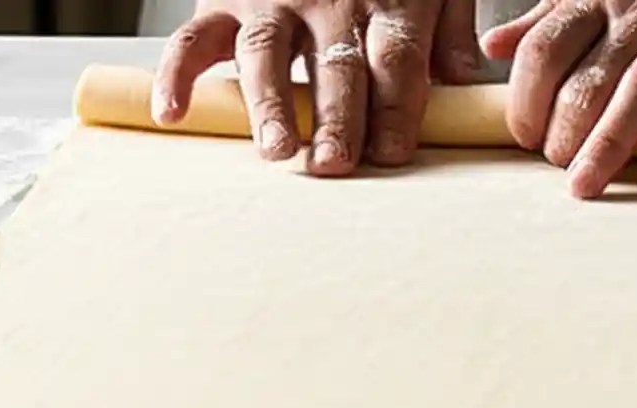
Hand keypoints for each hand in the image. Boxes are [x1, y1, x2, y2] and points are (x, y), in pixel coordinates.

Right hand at [153, 0, 479, 175]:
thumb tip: (463, 80)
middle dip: (338, 114)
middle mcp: (329, 0)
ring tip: (277, 149)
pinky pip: (193, 39)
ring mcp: (272, 2)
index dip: (396, 105)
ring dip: (272, 102)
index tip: (392, 152)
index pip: (395, 57)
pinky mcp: (223, 3)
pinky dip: (176, 75)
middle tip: (337, 161)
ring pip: (267, 52)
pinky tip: (173, 113)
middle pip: (336, 62)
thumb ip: (448, 27)